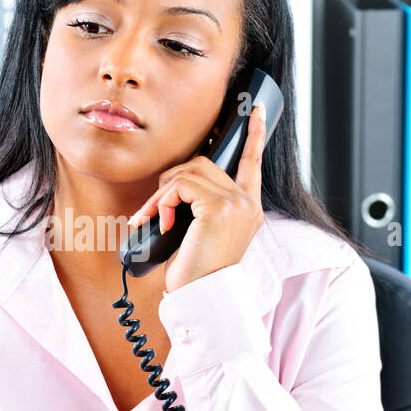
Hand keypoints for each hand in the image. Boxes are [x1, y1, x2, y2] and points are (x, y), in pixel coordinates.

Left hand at [127, 103, 266, 293]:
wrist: (201, 297)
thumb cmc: (196, 271)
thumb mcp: (202, 233)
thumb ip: (202, 205)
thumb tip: (178, 184)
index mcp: (248, 208)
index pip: (253, 163)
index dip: (255, 136)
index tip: (257, 113)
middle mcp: (248, 203)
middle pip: (202, 164)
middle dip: (171, 183)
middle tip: (154, 210)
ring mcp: (236, 203)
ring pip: (187, 174)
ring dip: (160, 195)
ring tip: (153, 220)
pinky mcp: (219, 207)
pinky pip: (179, 187)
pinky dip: (161, 202)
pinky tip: (159, 225)